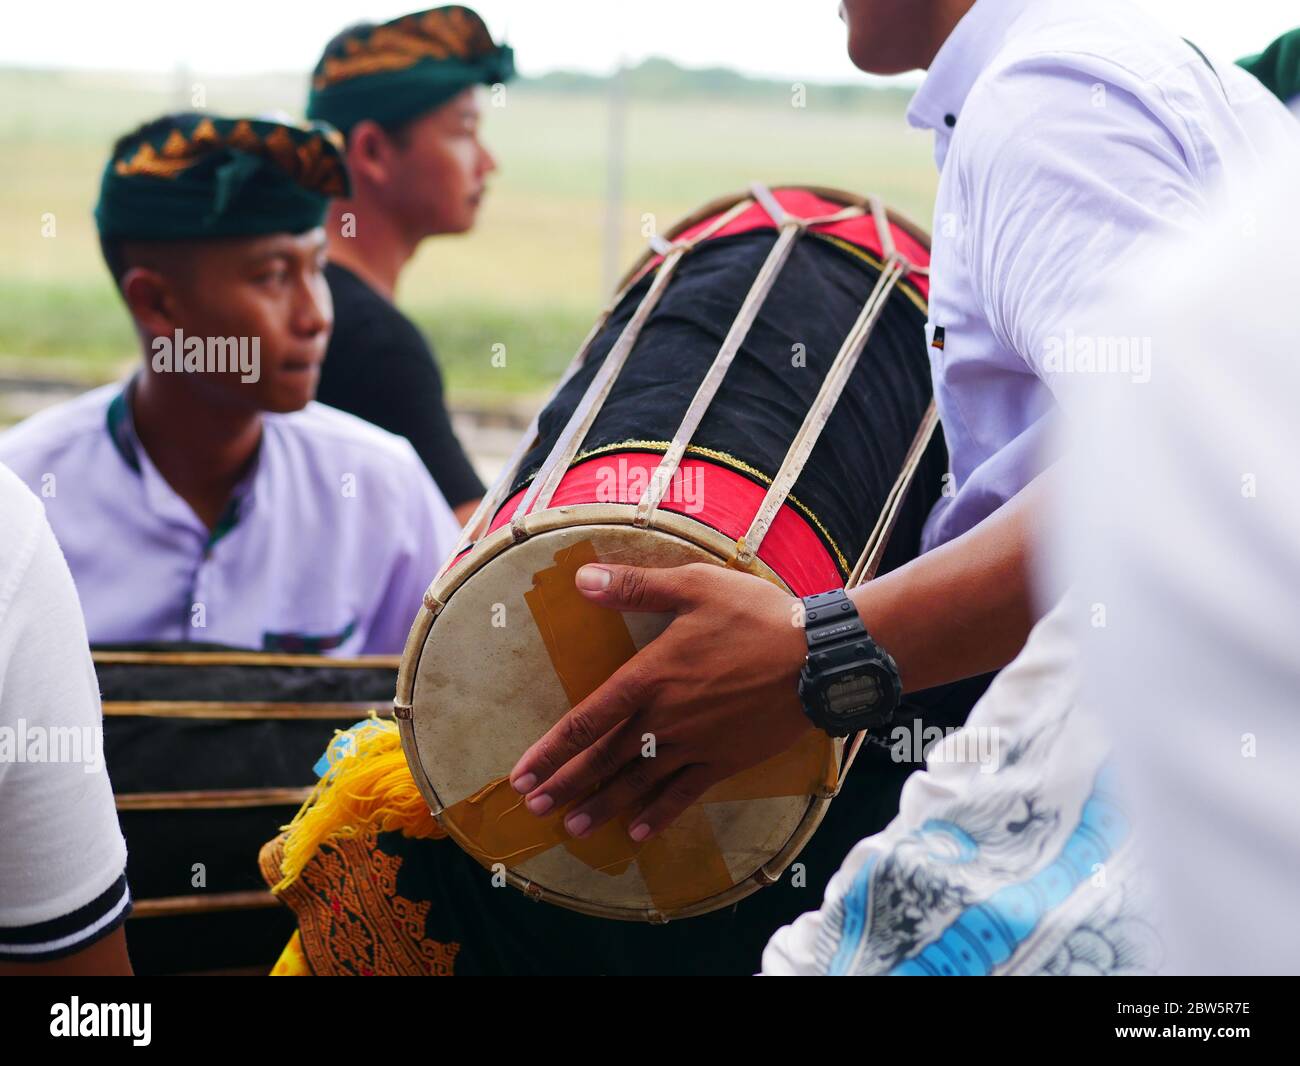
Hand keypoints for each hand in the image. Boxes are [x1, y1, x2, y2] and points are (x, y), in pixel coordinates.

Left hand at [508, 561, 812, 840]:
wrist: (820, 658)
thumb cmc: (757, 616)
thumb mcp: (694, 587)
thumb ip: (636, 587)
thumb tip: (582, 578)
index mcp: (651, 677)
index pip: (587, 720)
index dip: (551, 750)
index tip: (522, 773)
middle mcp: (665, 718)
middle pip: (604, 758)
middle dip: (565, 785)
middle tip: (532, 809)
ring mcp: (696, 744)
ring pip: (638, 783)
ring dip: (602, 806)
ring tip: (572, 829)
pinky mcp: (725, 760)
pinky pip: (684, 794)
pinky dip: (659, 814)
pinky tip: (639, 832)